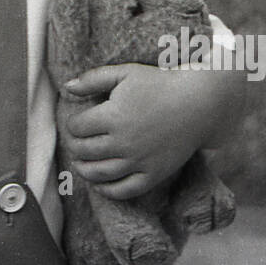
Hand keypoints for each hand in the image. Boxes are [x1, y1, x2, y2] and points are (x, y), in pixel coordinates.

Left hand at [61, 63, 216, 198]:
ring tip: (80, 164)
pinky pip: (125, 190)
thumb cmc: (160, 83)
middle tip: (76, 142)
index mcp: (112, 116)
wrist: (198, 103)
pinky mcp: (153, 174)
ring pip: (99, 174)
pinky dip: (108, 191)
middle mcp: (122, 142)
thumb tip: (67, 87)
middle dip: (75, 146)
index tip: (76, 122)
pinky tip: (100, 184)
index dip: (72, 124)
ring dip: (84, 170)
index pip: (77, 128)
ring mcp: (138, 160)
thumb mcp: (125, 73)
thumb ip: (93, 79)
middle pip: (84, 151)